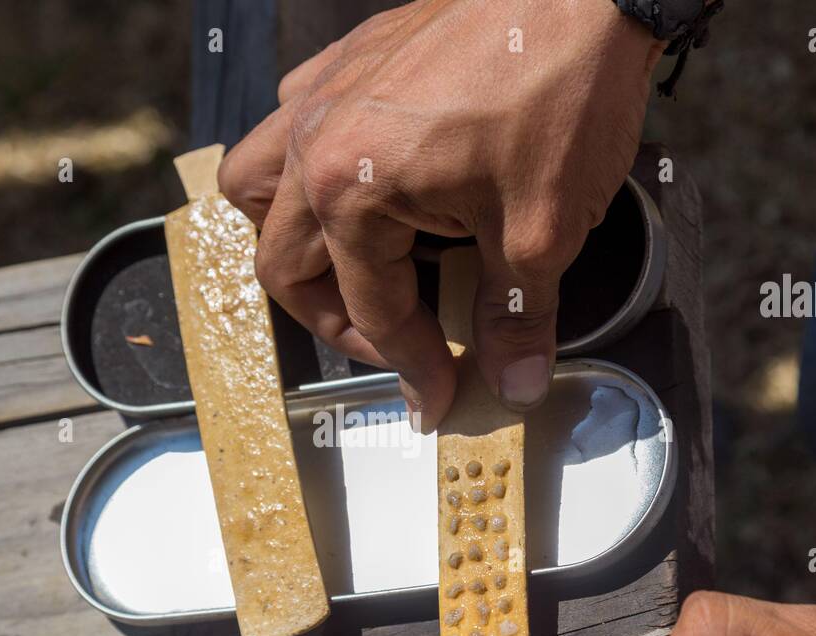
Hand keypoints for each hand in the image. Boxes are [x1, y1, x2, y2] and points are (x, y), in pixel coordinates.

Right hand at [218, 0, 663, 428]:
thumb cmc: (559, 91)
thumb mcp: (542, 231)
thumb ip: (516, 318)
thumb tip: (512, 380)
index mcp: (348, 190)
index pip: (370, 310)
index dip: (409, 365)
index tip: (436, 395)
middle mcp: (315, 142)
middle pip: (282, 263)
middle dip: (334, 320)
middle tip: (391, 342)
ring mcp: (322, 93)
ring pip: (256, 187)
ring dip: (290, 241)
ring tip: (345, 266)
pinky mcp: (346, 61)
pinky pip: (290, 125)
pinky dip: (309, 170)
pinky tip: (367, 182)